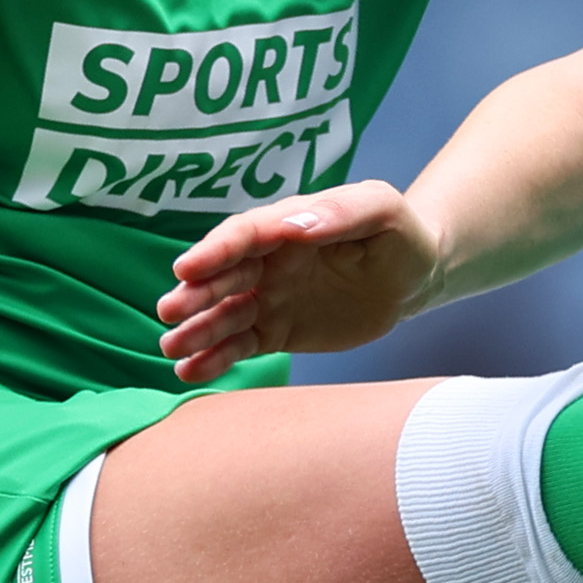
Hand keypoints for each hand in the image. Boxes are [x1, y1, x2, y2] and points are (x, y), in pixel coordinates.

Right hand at [155, 180, 441, 381]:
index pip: (244, 235)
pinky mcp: (276, 331)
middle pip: (224, 277)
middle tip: (169, 312)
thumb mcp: (380, 211)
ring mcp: (268, 297)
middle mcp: (268, 261)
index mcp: (287, 225)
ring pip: (225, 314)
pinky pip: (242, 346)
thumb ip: (341, 212)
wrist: (412, 277)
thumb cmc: (397, 233)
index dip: (215, 251)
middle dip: (195, 294)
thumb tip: (296, 224)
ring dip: (196, 330)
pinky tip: (190, 371)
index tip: (186, 268)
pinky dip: (215, 358)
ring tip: (171, 348)